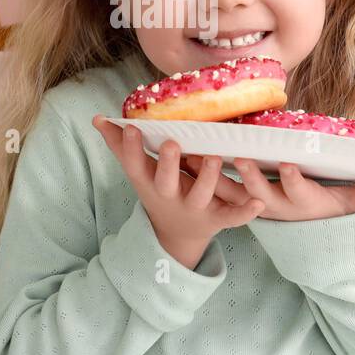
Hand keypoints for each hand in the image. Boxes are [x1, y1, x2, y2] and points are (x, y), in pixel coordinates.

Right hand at [92, 116, 264, 265]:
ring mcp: (195, 209)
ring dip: (209, 179)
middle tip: (171, 143)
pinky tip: (258, 202)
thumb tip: (97, 118)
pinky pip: (232, 218)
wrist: (177, 235)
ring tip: (215, 158)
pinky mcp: (218, 219)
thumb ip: (119, 145)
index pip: (135, 165)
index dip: (131, 148)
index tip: (131, 128)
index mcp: (149, 183)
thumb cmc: (158, 189)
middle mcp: (170, 196)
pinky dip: (245, 213)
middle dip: (168, 165)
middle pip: (166, 182)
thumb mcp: (138, 172)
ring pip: (201, 195)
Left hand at [184, 154, 354, 221]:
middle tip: (240, 157)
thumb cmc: (329, 210)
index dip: (294, 179)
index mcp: (301, 203)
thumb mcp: (351, 204)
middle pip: (260, 192)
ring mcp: (254, 205)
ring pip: (231, 191)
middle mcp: (275, 205)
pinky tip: (183, 156)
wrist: (302, 236)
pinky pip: (214, 188)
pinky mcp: (236, 201)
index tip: (289, 165)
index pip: (299, 192)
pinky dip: (200, 174)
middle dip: (250, 176)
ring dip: (215, 176)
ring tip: (202, 156)